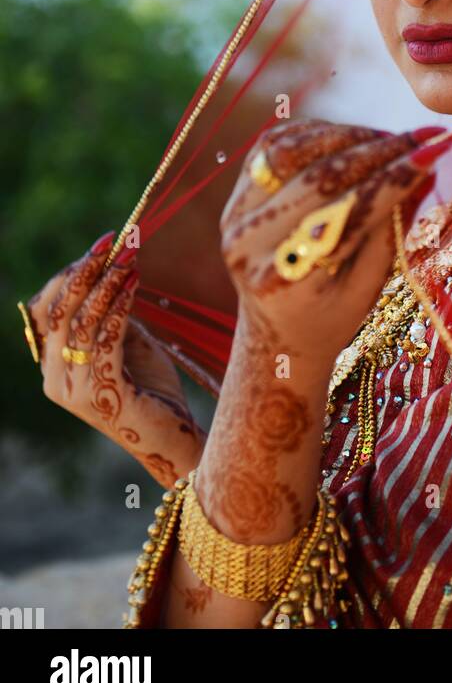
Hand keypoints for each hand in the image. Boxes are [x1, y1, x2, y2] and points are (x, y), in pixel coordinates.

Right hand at [26, 232, 206, 488]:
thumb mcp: (125, 345)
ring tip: (130, 258)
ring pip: (83, 323)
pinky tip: (134, 285)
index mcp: (54, 367)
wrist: (173, 440)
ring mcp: (75, 390)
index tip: (101, 245)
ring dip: (107, 284)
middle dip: (87, 271)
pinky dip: (119, 307)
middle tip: (113, 242)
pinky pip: (106, 340)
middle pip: (61, 312)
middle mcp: (56, 380)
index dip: (70, 274)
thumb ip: (109, 318)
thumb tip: (111, 275)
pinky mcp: (102, 395)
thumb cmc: (151, 390)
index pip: (47, 311)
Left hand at [219, 120, 441, 369]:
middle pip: (319, 178)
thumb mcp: (369, 288)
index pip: (346, 214)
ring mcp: (235, 216)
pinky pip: (274, 146)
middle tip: (421, 137)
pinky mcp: (235, 196)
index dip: (393, 179)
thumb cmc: (331, 318)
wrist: (276, 333)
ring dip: (347, 136)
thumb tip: (427, 169)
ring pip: (291, 151)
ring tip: (388, 141)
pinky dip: (316, 134)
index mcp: (283, 279)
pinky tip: (351, 139)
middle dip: (378, 151)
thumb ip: (393, 229)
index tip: (434, 153)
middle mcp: (248, 243)